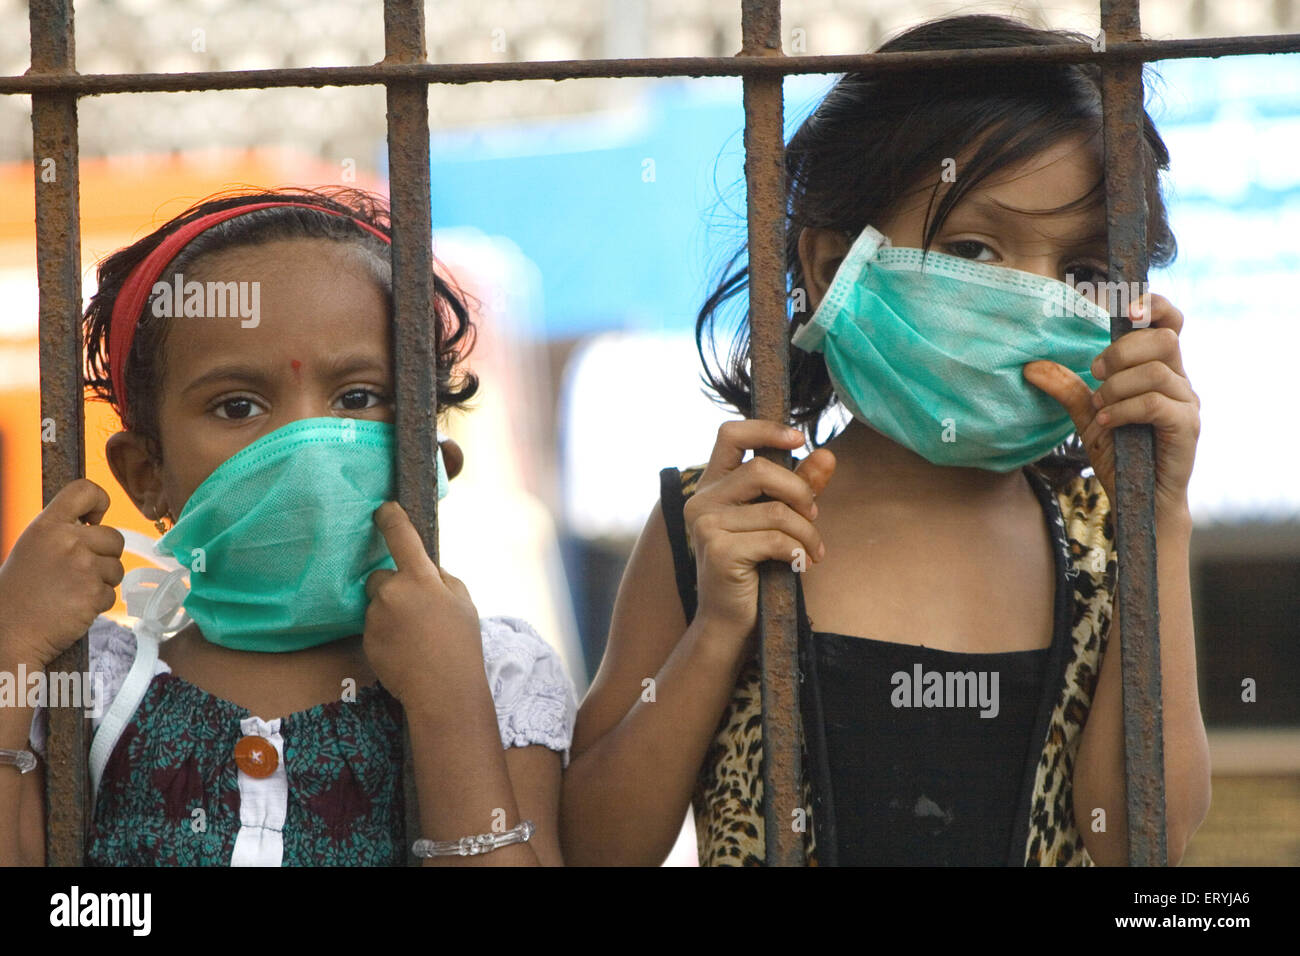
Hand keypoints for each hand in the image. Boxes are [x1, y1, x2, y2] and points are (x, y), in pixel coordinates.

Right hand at [0, 479, 123, 668]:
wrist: (9, 634)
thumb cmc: (19, 593)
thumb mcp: (33, 548)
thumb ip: (62, 533)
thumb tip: (95, 522)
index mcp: (46, 526)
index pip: (84, 490)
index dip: (99, 500)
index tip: (96, 518)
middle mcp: (66, 541)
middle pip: (114, 536)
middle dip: (104, 555)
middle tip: (77, 573)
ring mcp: (82, 567)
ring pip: (117, 567)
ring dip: (102, 581)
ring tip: (71, 591)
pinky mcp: (94, 593)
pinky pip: (112, 593)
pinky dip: (97, 602)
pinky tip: (73, 607)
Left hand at [362, 501, 485, 715]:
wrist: (442, 691)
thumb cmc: (460, 644)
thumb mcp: (463, 602)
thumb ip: (441, 578)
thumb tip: (425, 568)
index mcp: (420, 578)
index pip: (401, 536)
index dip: (391, 517)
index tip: (384, 508)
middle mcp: (392, 592)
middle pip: (382, 576)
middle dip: (395, 587)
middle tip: (420, 611)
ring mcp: (376, 617)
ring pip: (378, 604)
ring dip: (391, 613)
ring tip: (416, 637)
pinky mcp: (366, 639)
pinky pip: (374, 627)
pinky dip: (386, 634)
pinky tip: (405, 650)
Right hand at [682, 421, 835, 642]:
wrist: (731, 623)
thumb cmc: (756, 570)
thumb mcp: (779, 521)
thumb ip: (799, 487)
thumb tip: (828, 455)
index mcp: (712, 486)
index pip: (730, 434)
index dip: (766, 429)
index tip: (799, 439)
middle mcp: (701, 501)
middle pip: (762, 469)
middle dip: (800, 492)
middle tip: (814, 516)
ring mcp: (705, 525)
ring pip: (776, 510)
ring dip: (807, 532)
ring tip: (813, 550)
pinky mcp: (718, 551)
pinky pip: (776, 539)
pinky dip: (799, 551)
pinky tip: (802, 565)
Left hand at [1024, 292, 1198, 524]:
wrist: (1141, 502)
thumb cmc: (1121, 456)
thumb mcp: (1088, 417)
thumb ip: (1068, 389)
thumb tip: (1030, 366)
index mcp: (1161, 369)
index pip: (1169, 322)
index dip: (1152, 305)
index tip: (1123, 310)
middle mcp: (1180, 381)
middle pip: (1163, 339)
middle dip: (1120, 352)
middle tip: (1095, 374)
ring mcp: (1187, 403)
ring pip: (1157, 370)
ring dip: (1116, 386)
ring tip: (1099, 409)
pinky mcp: (1187, 427)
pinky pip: (1156, 403)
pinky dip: (1124, 409)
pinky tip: (1105, 423)